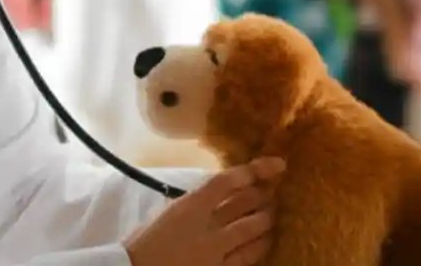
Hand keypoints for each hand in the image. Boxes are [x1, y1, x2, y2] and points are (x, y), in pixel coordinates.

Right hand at [124, 158, 283, 265]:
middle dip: (263, 195)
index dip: (255, 170)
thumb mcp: (167, 214)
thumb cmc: (144, 242)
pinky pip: (249, 257)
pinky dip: (259, 246)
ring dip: (266, 220)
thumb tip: (214, 195)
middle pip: (246, 203)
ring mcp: (217, 251)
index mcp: (189, 206)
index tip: (275, 165)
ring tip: (270, 217)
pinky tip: (263, 243)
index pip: (227, 181)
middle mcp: (207, 225)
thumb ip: (192, 203)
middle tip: (270, 193)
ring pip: (254, 230)